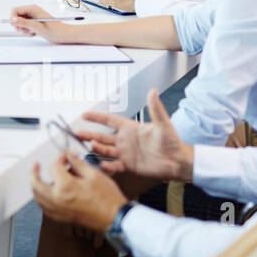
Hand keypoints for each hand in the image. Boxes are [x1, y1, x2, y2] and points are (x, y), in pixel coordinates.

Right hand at [7, 4, 81, 43]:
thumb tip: (13, 19)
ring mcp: (32, 17)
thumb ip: (24, 23)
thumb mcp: (37, 27)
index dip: (13, 18)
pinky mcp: (34, 23)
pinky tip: (35, 33)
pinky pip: (25, 27)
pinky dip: (27, 32)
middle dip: (19, 25)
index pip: (15, 10)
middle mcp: (32, 12)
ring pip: (20, 23)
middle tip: (27, 30)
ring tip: (32, 32)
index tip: (15, 26)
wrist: (64, 35)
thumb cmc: (55, 30)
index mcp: (32, 9)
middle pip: (16, 17)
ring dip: (24, 30)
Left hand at [30, 151, 127, 233]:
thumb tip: (70, 156)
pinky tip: (46, 194)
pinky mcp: (62, 218)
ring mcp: (58, 210)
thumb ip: (78, 163)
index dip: (60, 158)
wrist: (115, 218)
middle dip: (34, 172)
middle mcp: (57, 199)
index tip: (66, 156)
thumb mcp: (94, 174)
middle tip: (35, 166)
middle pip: (36, 183)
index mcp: (65, 186)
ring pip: (38, 197)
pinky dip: (42, 200)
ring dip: (36, 186)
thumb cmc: (108, 198)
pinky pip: (44, 208)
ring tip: (39, 179)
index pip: (55, 166)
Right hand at [79, 89, 193, 180]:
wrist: (179, 162)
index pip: (109, 120)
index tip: (84, 114)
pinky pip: (115, 165)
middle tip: (77, 133)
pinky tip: (102, 164)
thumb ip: (155, 109)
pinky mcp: (129, 165)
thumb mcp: (163, 124)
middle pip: (103, 136)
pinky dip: (108, 166)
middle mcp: (125, 140)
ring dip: (97, 148)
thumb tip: (152, 91)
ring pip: (106, 150)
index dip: (97, 117)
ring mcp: (126, 153)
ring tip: (91, 145)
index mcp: (131, 128)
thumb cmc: (173, 141)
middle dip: (90, 134)